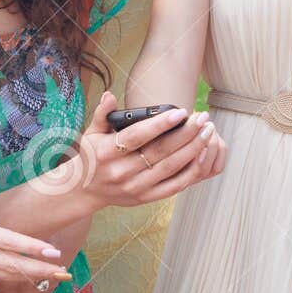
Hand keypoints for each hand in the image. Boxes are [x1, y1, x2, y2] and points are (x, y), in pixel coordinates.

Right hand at [0, 154, 71, 288]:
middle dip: (39, 270)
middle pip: (13, 265)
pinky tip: (22, 279)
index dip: (33, 248)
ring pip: (4, 275)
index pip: (10, 242)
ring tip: (51, 278)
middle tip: (63, 271)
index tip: (53, 251)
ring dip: (28, 277)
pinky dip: (7, 279)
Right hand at [67, 91, 227, 207]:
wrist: (83, 191)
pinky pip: (174, 186)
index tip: (182, 112)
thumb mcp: (91, 133)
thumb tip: (110, 95)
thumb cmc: (91, 156)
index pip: (138, 136)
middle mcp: (122, 171)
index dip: (160, 124)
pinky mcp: (145, 197)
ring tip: (208, 132)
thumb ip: (102, 113)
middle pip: (160, 151)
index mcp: (107, 152)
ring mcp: (135, 187)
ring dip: (193, 149)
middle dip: (186, 133)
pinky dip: (190, 171)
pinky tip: (202, 155)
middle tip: (203, 118)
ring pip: (171, 168)